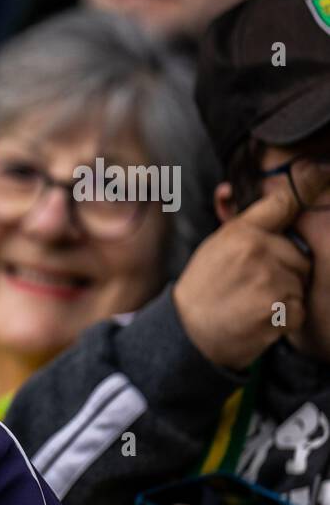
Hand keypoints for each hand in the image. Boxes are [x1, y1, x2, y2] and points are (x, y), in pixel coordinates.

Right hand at [173, 186, 310, 370]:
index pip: (284, 202)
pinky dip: (285, 317)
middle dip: (286, 269)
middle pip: (299, 254)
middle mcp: (259, 251)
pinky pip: (299, 308)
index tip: (322, 171)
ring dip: (285, 294)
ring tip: (253, 302)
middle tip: (254, 283)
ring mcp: (270, 281)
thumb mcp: (213, 247)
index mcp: (241, 232)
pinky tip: (259, 318)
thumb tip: (228, 189)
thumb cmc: (202, 288)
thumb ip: (238, 223)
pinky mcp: (279, 310)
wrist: (188, 333)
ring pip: (300, 281)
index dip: (307, 185)